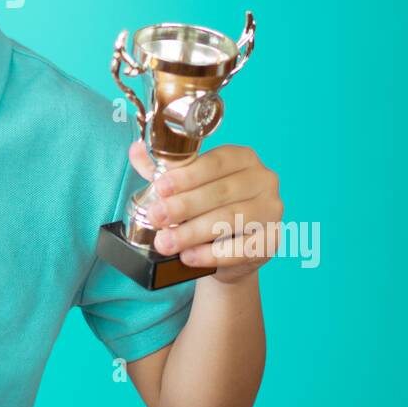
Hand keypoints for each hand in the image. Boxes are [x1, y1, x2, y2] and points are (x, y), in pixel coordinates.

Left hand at [127, 140, 281, 284]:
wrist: (230, 250)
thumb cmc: (207, 208)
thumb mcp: (184, 185)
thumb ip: (161, 168)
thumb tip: (136, 150)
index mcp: (243, 158)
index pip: (216, 162)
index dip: (188, 175)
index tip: (160, 187)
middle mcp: (263, 180)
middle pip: (221, 192)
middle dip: (184, 206)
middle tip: (156, 217)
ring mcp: (272, 211)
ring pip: (230, 220)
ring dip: (193, 232)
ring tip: (165, 242)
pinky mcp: (272, 241)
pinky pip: (240, 249)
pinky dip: (211, 254)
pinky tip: (188, 256)